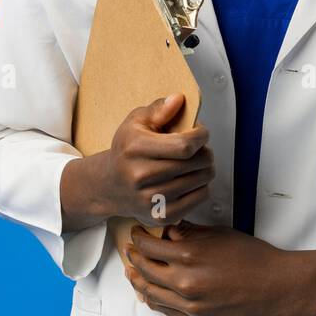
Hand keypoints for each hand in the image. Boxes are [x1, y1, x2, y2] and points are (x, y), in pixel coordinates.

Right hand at [75, 94, 211, 228]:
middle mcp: (141, 175)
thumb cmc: (128, 150)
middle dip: (205, 151)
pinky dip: (202, 186)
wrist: (110, 186)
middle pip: (196, 162)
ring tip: (195, 163)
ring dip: (205, 168)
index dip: (201, 136)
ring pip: (201, 179)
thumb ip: (159, 108)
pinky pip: (200, 197)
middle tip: (200, 148)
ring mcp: (151, 199)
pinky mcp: (161, 216)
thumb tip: (179, 100)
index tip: (201, 133)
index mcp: (136, 148)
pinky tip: (190, 179)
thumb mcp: (136, 121)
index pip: (185, 145)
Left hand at [123, 220, 303, 315]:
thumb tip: (169, 230)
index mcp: (189, 255)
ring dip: (138, 282)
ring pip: (151, 294)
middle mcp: (185, 282)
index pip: (148, 247)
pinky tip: (150, 295)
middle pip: (144, 271)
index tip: (135, 234)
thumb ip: (191, 233)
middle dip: (133, 259)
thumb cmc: (255, 258)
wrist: (280, 287)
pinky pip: (167, 311)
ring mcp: (191, 305)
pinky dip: (154, 301)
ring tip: (133, 273)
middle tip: (130, 251)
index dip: (137, 239)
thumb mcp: (221, 234)